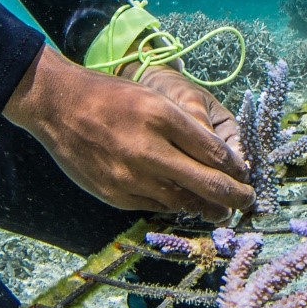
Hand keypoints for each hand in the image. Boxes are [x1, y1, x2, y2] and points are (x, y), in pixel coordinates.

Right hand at [4, 47, 254, 221]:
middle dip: (235, 196)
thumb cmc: (113, 98)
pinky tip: (185, 203)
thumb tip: (221, 158)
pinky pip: (155, 206)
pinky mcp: (114, 195)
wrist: (57, 106)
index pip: (215, 152)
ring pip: (182, 202)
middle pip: (206, 183)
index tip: (248, 174)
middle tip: (249, 201)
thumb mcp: (156, 99)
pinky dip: (174, 205)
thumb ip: (188, 128)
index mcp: (163, 117)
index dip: (237, 168)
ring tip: (223, 209)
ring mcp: (129, 177)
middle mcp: (149, 150)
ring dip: (207, 208)